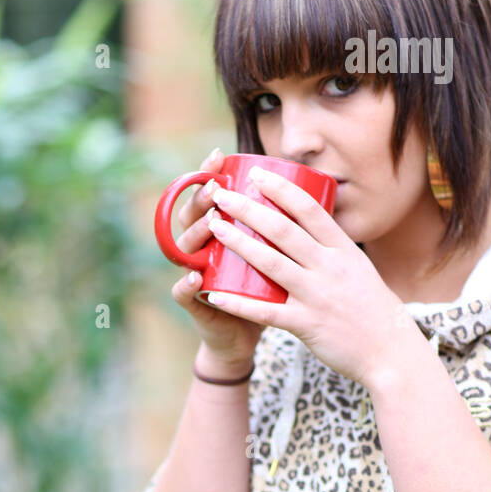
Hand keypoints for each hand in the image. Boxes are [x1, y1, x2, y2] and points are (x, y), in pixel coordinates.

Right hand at [170, 146, 263, 373]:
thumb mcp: (272, 255)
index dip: (208, 175)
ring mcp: (194, 275)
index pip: (207, 198)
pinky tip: (195, 277)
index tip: (219, 155)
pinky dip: (186, 286)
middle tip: (216, 187)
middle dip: (201, 200)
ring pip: (186, 250)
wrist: (243, 336)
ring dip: (196, 235)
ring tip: (211, 224)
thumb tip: (307, 181)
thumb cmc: (263, 291)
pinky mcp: (194, 305)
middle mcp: (200, 249)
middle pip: (193, 218)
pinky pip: (183, 294)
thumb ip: (280, 225)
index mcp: (217, 232)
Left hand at [203, 167, 409, 386]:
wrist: (390, 352)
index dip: (281, 188)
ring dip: (238, 242)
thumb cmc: (372, 310)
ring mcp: (317, 295)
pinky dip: (237, 303)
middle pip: (283, 229)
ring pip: (270, 263)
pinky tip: (213, 295)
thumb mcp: (358, 269)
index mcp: (343, 250)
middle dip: (249, 208)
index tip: (257, 174)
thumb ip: (332, 250)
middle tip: (221, 194)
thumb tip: (306, 227)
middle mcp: (329, 267)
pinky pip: (264, 312)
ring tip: (214, 227)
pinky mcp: (306, 324)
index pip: (309, 209)